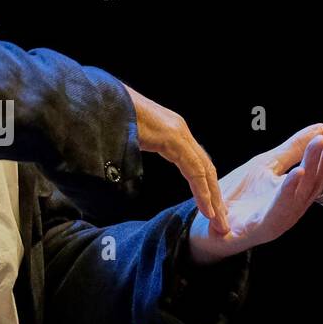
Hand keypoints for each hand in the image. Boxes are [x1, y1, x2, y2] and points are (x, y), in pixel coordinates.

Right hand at [122, 84, 231, 233]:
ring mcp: (178, 133)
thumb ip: (137, 151)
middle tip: (221, 221)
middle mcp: (180, 130)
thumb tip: (128, 167)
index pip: (197, 163)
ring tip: (218, 220)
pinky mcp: (173, 137)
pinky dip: (202, 191)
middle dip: (215, 195)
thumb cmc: (109, 120)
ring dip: (213, 198)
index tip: (212, 210)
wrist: (100, 102)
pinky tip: (207, 209)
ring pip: (205, 171)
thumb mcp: (128, 141)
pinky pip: (194, 170)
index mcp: (172, 132)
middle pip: (206, 168)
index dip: (206, 187)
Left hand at [186, 123, 322, 263]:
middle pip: (318, 182)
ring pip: (302, 192)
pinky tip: (297, 173)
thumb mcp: (267, 165)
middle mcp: (293, 207)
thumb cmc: (238, 196)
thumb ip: (293, 150)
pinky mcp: (260, 228)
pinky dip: (288, 191)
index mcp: (297, 194)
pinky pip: (278, 210)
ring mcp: (279, 219)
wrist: (207, 222)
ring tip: (321, 143)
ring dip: (313, 166)